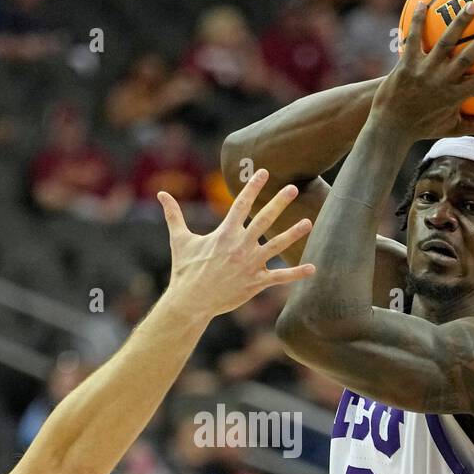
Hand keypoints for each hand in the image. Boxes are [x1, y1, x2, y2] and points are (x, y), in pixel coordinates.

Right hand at [158, 168, 315, 318]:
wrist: (191, 301)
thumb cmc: (185, 270)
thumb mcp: (180, 239)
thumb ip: (174, 214)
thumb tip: (161, 193)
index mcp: (224, 233)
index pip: (241, 204)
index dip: (253, 187)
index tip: (264, 172)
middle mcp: (240, 246)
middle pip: (263, 219)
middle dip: (279, 203)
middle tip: (292, 188)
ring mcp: (250, 264)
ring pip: (276, 246)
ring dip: (293, 233)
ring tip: (308, 222)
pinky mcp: (255, 282)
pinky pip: (279, 277)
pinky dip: (296, 273)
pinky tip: (312, 268)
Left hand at [373, 0, 473, 141]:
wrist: (389, 127)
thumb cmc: (423, 126)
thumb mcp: (453, 129)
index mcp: (455, 97)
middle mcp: (441, 83)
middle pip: (468, 58)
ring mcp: (424, 72)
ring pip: (445, 43)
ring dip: (459, 23)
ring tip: (472, 5)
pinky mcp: (407, 64)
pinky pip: (414, 39)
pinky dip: (418, 21)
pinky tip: (425, 3)